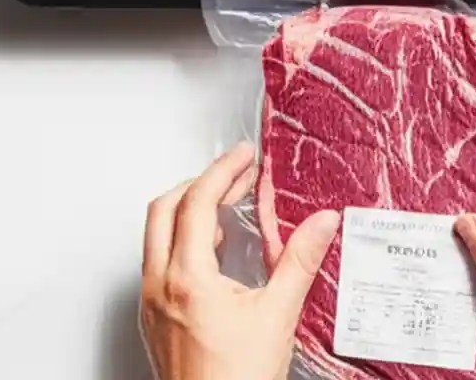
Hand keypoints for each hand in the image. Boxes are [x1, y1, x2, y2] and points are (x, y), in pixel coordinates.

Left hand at [140, 143, 340, 379]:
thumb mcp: (279, 316)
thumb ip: (300, 261)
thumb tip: (322, 223)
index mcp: (187, 279)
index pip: (197, 202)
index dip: (222, 170)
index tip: (243, 156)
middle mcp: (160, 287)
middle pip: (166, 209)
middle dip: (201, 183)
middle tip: (235, 173)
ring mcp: (152, 304)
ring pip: (157, 235)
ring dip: (189, 210)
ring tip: (228, 206)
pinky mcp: (155, 319)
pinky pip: (159, 262)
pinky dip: (183, 240)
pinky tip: (214, 252)